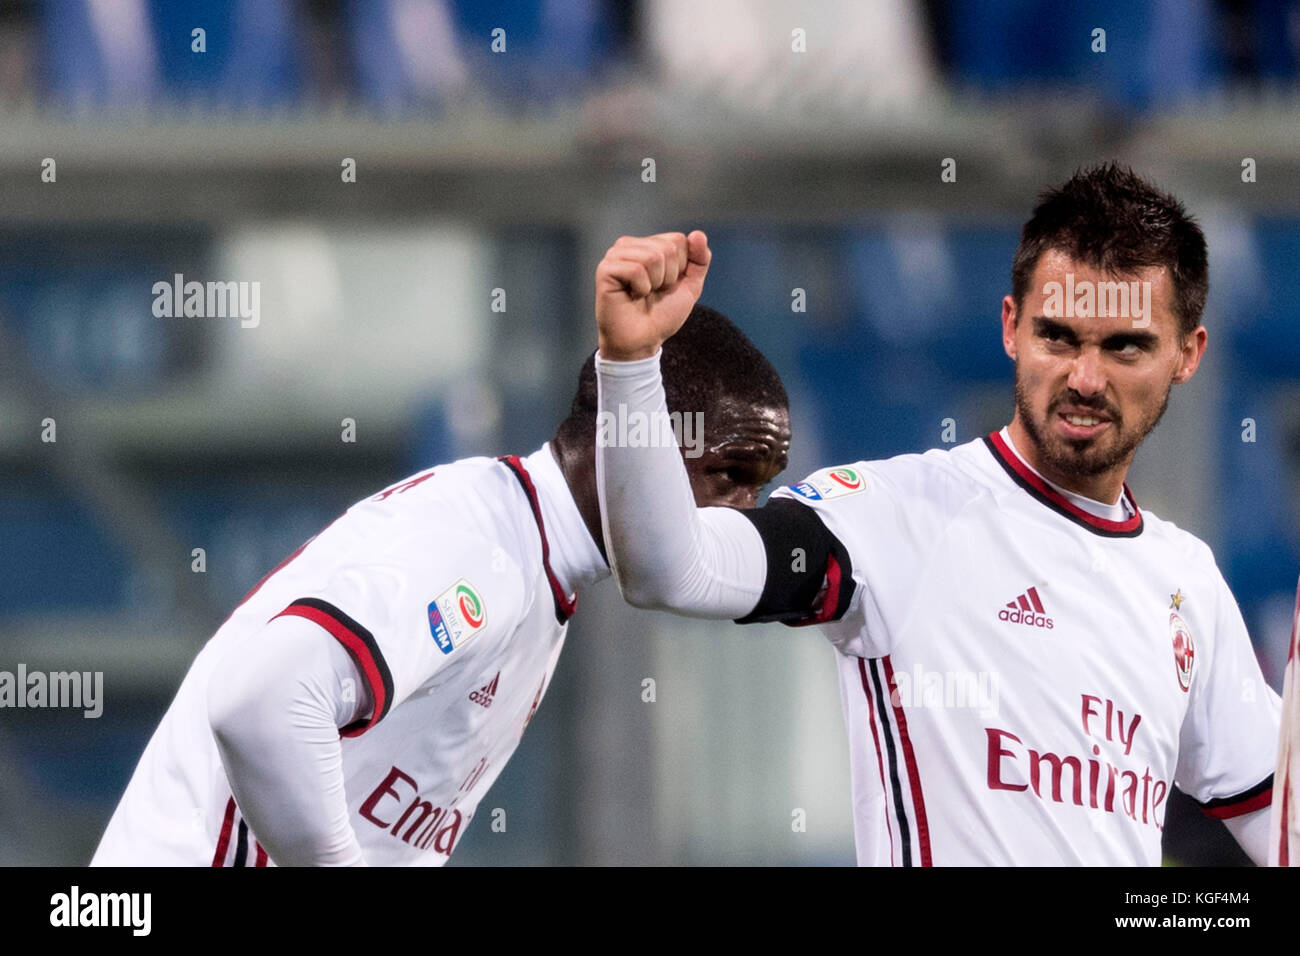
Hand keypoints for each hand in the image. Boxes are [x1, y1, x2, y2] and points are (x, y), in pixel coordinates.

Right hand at [595, 230, 710, 360]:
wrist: (643, 340)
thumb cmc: (662, 314)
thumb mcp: (689, 286)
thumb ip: (699, 260)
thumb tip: (698, 234)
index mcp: (647, 244)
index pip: (678, 240)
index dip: (680, 268)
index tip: (666, 286)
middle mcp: (629, 246)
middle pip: (667, 247)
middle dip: (668, 276)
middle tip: (653, 292)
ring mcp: (615, 256)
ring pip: (653, 257)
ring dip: (655, 283)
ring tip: (642, 294)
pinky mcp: (606, 269)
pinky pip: (636, 270)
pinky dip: (641, 288)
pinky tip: (631, 296)